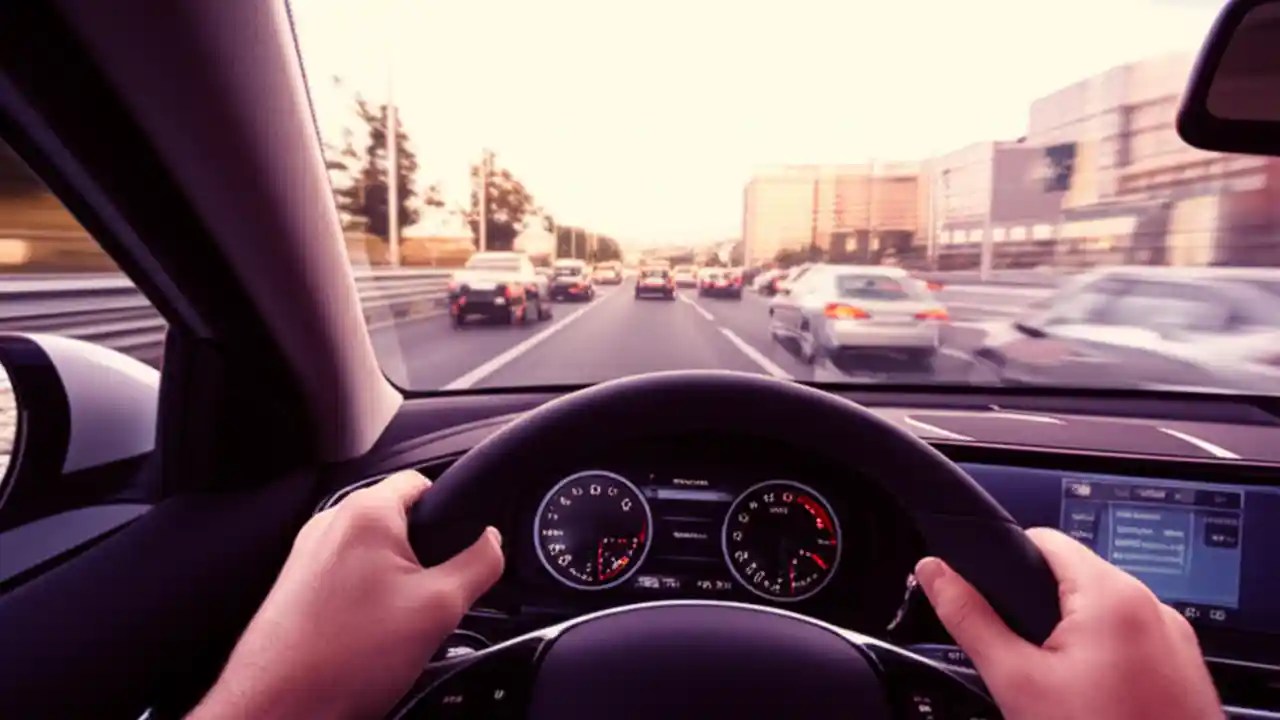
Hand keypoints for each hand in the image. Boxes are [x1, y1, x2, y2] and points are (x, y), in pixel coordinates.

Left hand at [189, 471, 503, 719]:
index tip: (464, 549)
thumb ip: (478, 564)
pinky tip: (370, 638)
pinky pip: (350, 578)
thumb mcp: (438, 608)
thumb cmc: (344, 658)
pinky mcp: (298, 586)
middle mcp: (330, 523)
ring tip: (397, 627)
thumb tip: (494, 542)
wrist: (279, 706)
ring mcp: (309, 554)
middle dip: (425, 558)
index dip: (455, 513)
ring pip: (377, 555)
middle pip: (402, 522)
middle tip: (431, 600)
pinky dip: (369, 601)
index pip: (425, 482)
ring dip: (397, 583)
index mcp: (365, 512)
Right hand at [915, 528, 1221, 719]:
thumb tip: (934, 571)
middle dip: (1040, 612)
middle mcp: (1154, 607)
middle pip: (1074, 578)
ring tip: (1063, 692)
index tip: (992, 603)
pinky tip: (1095, 702)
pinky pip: (1133, 641)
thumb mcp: (1017, 681)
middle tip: (1027, 665)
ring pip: (1103, 613)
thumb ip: (970, 618)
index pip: (1044, 539)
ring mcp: (1175, 639)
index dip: (1007, 565)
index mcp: (1112, 595)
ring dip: (1073, 638)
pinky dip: (1106, 660)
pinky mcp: (1185, 668)